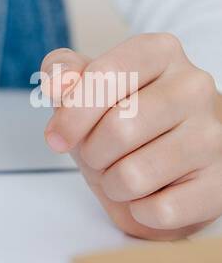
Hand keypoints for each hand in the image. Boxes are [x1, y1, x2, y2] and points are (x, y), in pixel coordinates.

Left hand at [39, 34, 221, 239]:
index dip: (71, 113)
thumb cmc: (125, 115)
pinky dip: (141, 211)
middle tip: (99, 156)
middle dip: (93, 153)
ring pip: (135, 175)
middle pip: (119, 129)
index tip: (56, 138)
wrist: (174, 155)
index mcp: (161, 52)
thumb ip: (64, 72)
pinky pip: (160, 210)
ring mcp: (213, 134)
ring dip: (113, 185)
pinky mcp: (220, 183)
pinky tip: (149, 194)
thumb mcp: (90, 85)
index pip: (105, 75)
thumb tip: (57, 85)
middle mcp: (194, 86)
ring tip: (123, 174)